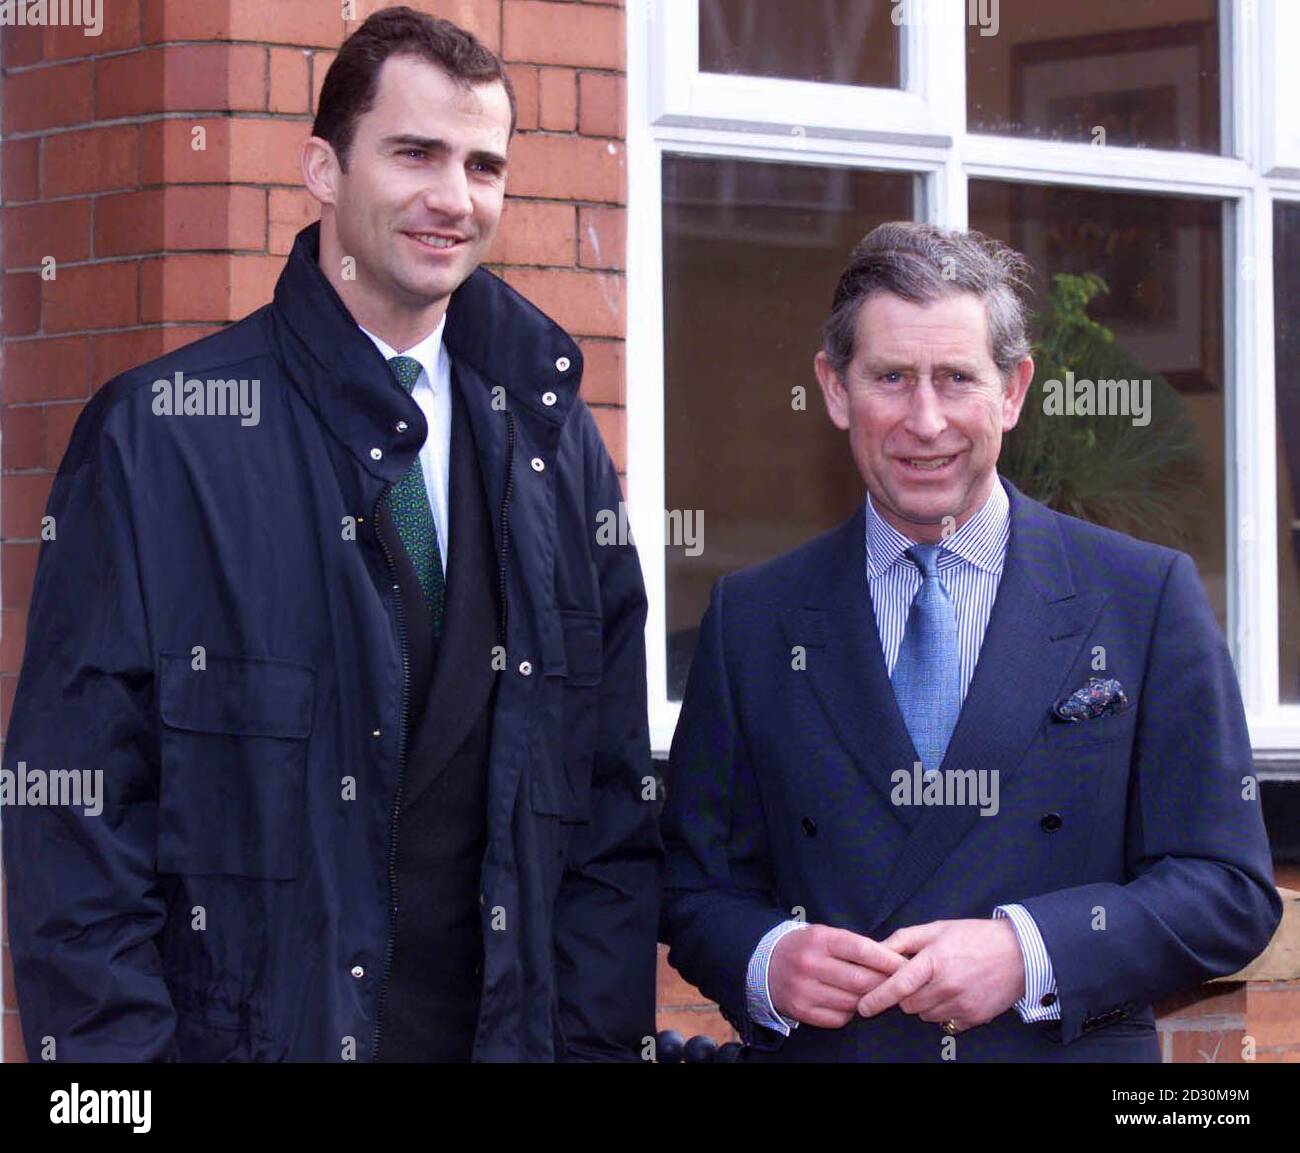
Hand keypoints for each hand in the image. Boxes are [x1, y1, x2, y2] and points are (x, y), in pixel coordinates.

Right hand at [769, 924, 906, 1028]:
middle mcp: (810, 964)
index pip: (861, 950)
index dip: (887, 959)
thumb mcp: (825, 935)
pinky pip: (838, 1018)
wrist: (765, 963)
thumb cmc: (806, 947)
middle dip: (884, 983)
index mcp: (819, 939)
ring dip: (868, 1000)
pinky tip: (850, 1003)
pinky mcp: (800, 1010)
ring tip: (874, 994)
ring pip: (852, 1002)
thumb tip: (892, 960)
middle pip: (860, 980)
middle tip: (900, 985)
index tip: (906, 965)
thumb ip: (854, 946)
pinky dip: (849, 1013)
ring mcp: (803, 989)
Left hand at [855, 919, 1024, 1031]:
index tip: (863, 1006)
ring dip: (924, 1003)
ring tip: (940, 982)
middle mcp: (947, 986)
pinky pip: (944, 1023)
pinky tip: (954, 994)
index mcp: (934, 960)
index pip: (899, 984)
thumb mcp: (937, 928)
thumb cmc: (974, 936)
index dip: (878, 997)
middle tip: (918, 978)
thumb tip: (877, 950)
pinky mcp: (973, 1018)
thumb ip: (904, 940)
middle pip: (908, 1004)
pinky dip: (942, 1012)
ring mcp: (961, 1005)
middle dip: (905, 994)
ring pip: (924, 1015)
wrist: (1019, 953)